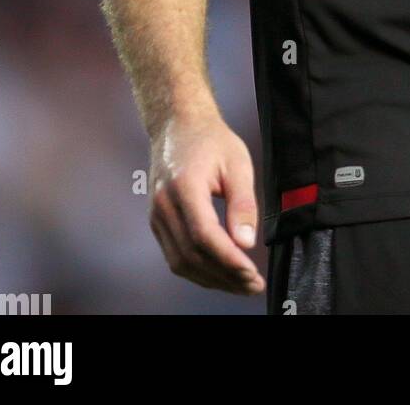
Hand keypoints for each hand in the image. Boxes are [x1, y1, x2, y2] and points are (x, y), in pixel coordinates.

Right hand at [149, 112, 265, 294]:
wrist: (178, 125)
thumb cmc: (211, 140)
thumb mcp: (237, 163)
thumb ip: (243, 203)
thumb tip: (247, 243)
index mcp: (184, 186)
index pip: (204, 235)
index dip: (228, 260)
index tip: (252, 273)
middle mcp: (164, 205)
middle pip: (192, 255)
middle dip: (224, 276)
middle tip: (253, 286)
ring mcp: (156, 215)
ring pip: (181, 262)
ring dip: (211, 279)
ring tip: (241, 284)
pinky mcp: (156, 222)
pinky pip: (175, 256)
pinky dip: (198, 271)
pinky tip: (221, 273)